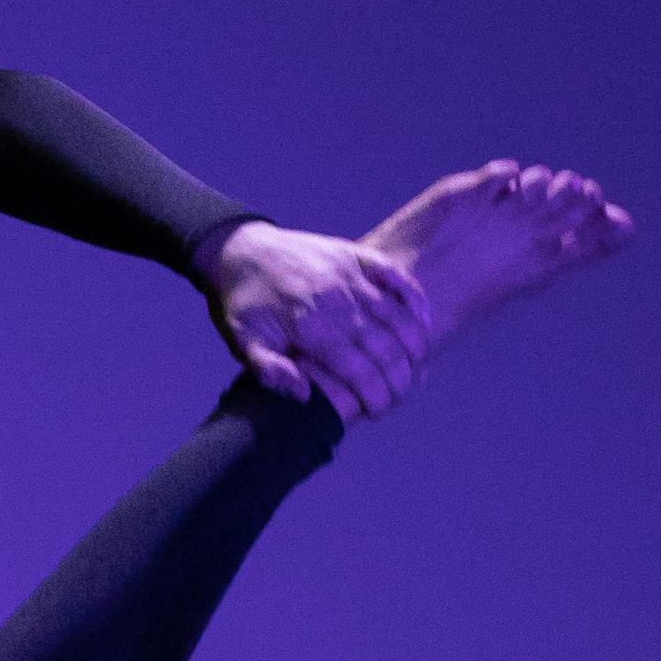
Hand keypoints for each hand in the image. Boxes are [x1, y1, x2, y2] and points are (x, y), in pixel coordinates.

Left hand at [190, 217, 428, 423]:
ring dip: (415, 346)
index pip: (359, 371)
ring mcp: (350, 275)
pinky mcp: (355, 255)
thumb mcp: (242, 341)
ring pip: (398, 316)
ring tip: (418, 369)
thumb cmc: (241, 303)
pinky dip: (415, 299)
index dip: (376, 395)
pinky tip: (422, 323)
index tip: (379, 411)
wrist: (237, 249)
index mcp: (311, 328)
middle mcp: (337, 301)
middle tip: (402, 396)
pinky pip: (396, 276)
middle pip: (386, 348)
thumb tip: (304, 395)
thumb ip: (269, 371)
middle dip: (401, 379)